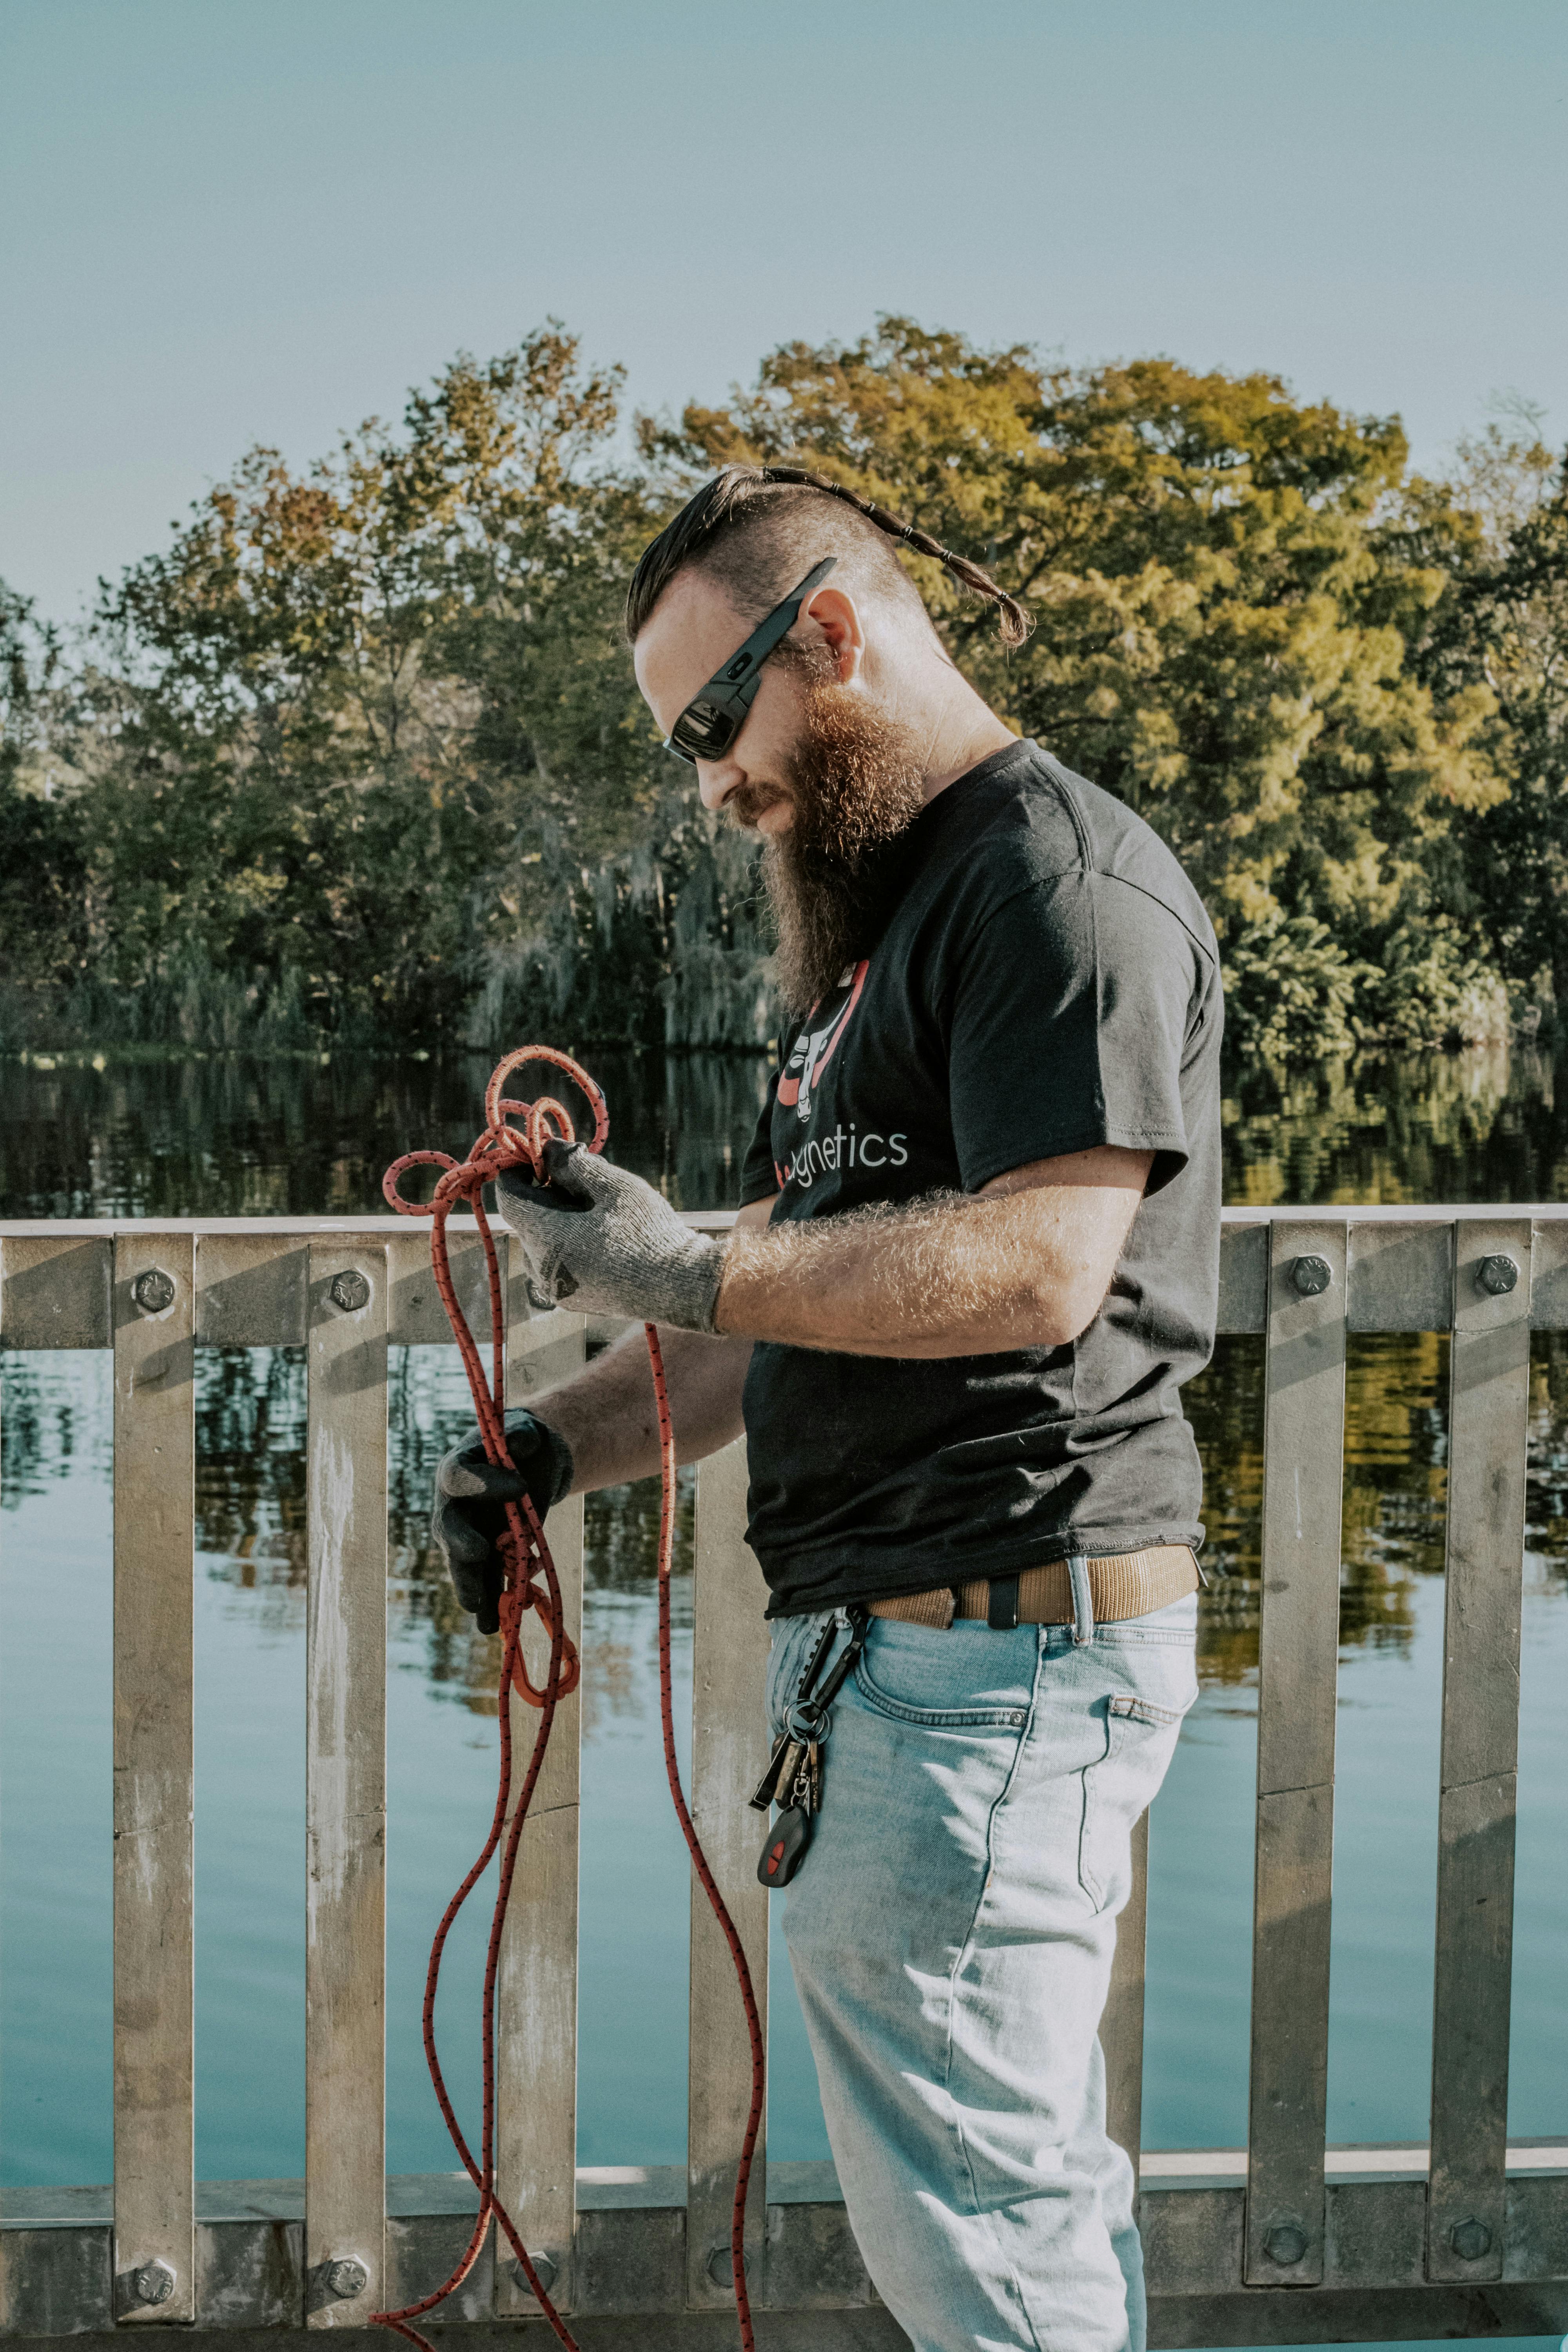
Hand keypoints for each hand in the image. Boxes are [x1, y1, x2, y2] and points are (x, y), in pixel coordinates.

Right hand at [431, 1409, 573, 1632]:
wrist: (532, 1466)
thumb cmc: (523, 1443)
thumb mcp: (525, 1431)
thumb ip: (522, 1434)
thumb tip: (523, 1440)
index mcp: (457, 1469)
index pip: (459, 1477)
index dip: (484, 1484)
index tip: (521, 1487)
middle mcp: (454, 1507)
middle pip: (449, 1528)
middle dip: (462, 1543)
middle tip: (480, 1553)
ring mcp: (467, 1535)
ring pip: (463, 1564)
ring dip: (471, 1586)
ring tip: (484, 1610)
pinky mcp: (486, 1556)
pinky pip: (484, 1581)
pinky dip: (490, 1603)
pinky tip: (496, 1626)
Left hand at [494, 1141, 724, 1331]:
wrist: (684, 1288)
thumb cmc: (651, 1234)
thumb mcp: (616, 1188)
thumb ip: (576, 1165)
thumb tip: (549, 1148)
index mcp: (548, 1240)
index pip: (509, 1200)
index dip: (515, 1172)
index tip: (536, 1154)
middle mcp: (544, 1270)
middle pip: (527, 1220)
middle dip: (544, 1192)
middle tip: (578, 1172)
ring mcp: (558, 1290)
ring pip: (541, 1242)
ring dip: (556, 1218)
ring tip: (596, 1205)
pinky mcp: (574, 1300)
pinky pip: (556, 1263)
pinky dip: (567, 1241)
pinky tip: (601, 1232)